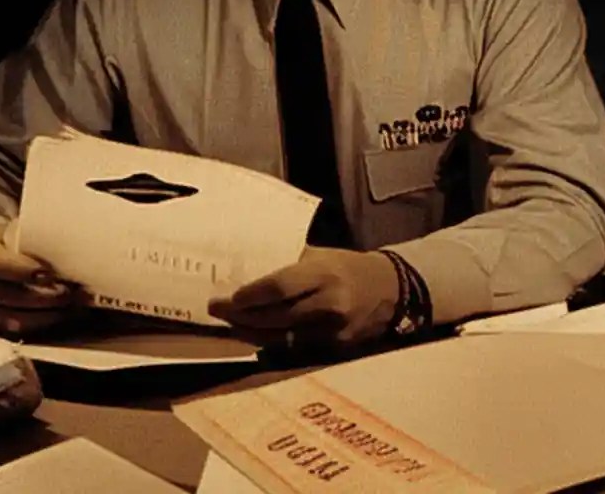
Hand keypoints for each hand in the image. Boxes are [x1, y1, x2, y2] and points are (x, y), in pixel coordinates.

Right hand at [0, 220, 82, 337]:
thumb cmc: (2, 242)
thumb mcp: (11, 231)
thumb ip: (32, 242)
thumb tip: (72, 254)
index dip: (24, 271)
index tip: (51, 274)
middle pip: (4, 295)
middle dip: (41, 298)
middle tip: (70, 295)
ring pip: (7, 318)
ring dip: (43, 316)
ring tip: (70, 310)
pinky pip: (7, 332)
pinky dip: (34, 327)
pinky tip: (55, 320)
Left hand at [207, 246, 398, 351]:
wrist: (389, 290)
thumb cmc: (345, 267)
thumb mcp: (319, 255)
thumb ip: (287, 262)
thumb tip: (245, 267)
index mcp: (324, 274)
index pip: (279, 287)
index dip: (251, 296)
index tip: (229, 296)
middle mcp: (329, 304)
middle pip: (275, 317)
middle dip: (241, 316)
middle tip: (215, 310)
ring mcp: (332, 331)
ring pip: (281, 338)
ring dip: (250, 332)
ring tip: (228, 323)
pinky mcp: (334, 349)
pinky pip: (294, 348)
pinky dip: (270, 341)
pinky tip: (253, 333)